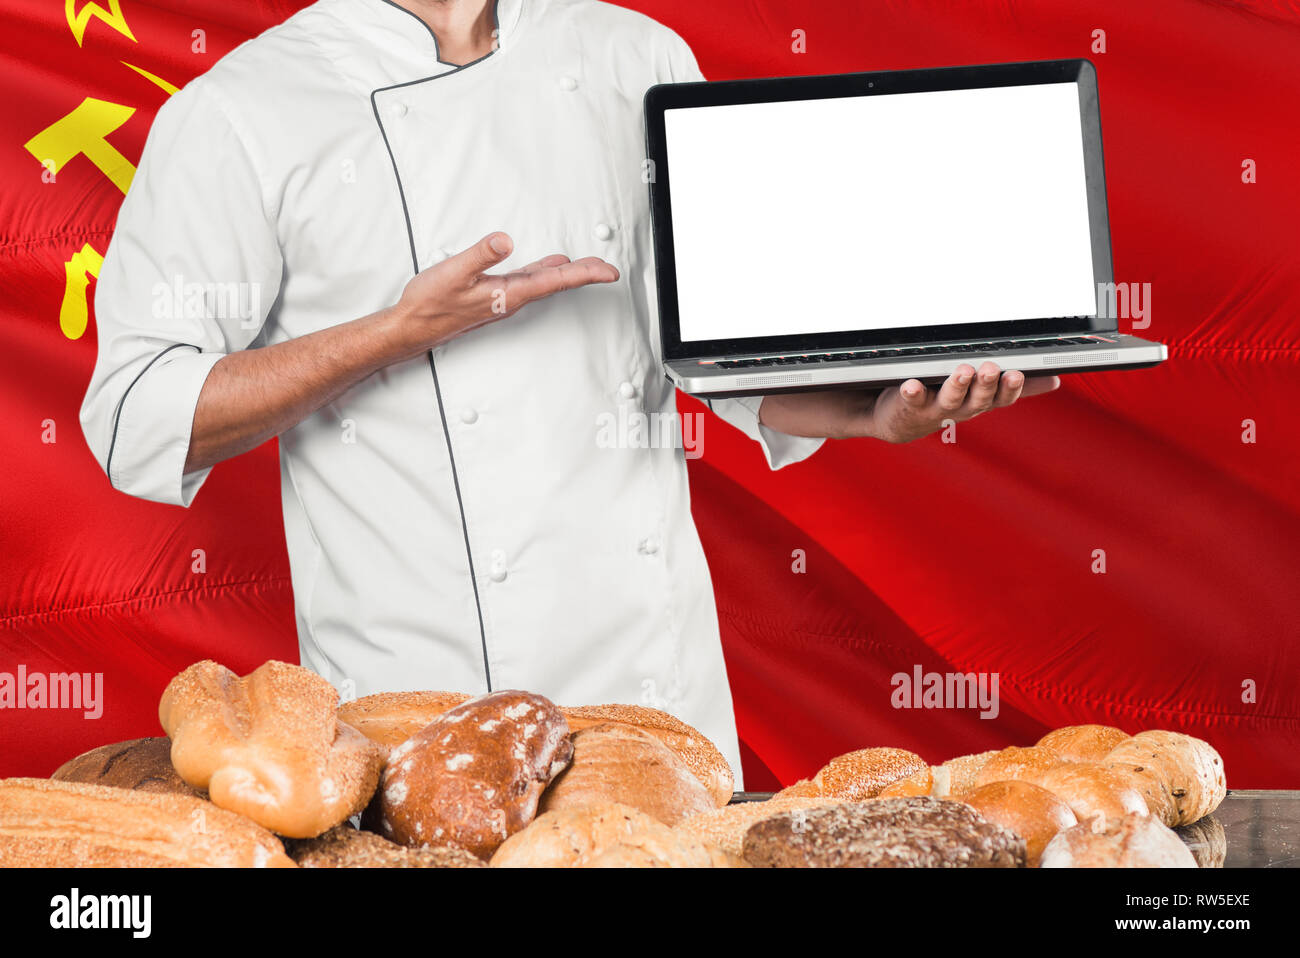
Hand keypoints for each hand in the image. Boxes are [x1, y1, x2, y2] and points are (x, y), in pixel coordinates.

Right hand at [391, 231, 618, 352]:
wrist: (412, 328)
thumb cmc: (430, 304)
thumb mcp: (454, 273)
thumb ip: (480, 255)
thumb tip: (505, 241)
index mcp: (509, 293)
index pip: (556, 281)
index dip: (586, 274)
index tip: (609, 272)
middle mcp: (511, 298)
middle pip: (556, 283)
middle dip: (584, 274)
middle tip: (607, 268)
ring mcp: (502, 298)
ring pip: (543, 283)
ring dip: (566, 274)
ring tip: (586, 265)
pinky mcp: (492, 295)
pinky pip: (527, 282)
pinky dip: (543, 272)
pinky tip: (547, 266)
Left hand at [757, 361, 1060, 442]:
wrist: (895, 419)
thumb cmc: (940, 398)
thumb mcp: (980, 394)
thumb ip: (1014, 387)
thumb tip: (1055, 382)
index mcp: (978, 402)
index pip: (1001, 398)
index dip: (1011, 389)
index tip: (1017, 374)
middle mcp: (958, 408)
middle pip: (977, 400)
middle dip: (986, 385)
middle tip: (992, 368)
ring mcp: (932, 409)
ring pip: (948, 400)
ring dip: (956, 387)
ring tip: (962, 371)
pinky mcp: (907, 406)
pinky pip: (910, 399)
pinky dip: (912, 392)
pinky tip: (911, 383)